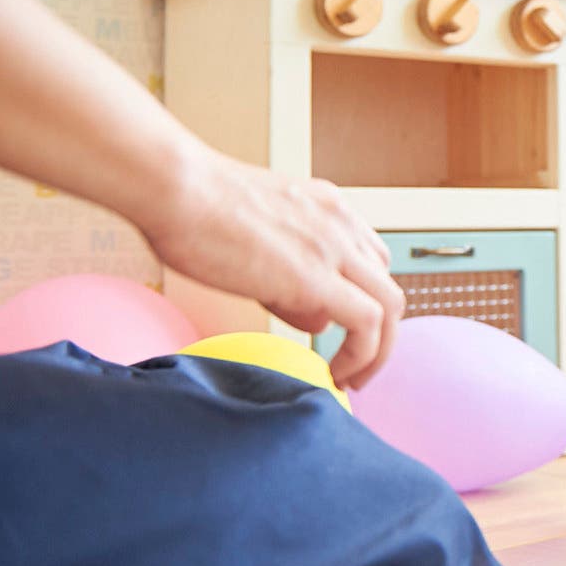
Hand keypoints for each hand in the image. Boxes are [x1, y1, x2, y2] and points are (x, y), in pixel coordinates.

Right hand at [141, 149, 404, 389]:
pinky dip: (363, 355)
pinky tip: (336, 375)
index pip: (368, 259)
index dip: (360, 298)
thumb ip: (288, 272)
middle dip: (380, 331)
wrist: (174, 186)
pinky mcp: (316, 278)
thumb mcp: (257, 233)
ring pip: (390, 305)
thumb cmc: (191, 205)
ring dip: (377, 350)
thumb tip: (314, 317)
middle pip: (386, 284)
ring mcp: (334, 248)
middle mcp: (340, 224)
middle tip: (356, 364)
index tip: (342, 330)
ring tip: (351, 378)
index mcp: (327, 208)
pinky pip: (367, 323)